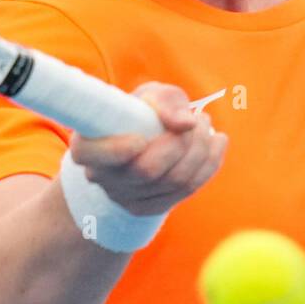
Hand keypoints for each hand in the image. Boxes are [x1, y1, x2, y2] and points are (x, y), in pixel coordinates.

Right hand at [68, 82, 228, 215]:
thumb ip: (164, 101)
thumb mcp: (148, 96)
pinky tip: (217, 142)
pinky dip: (210, 164)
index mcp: (87, 147)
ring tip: (205, 124)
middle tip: (197, 118)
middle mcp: (101, 177)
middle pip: (147, 171)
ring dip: (201, 149)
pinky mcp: (151, 207)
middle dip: (181, 143)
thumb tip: (186, 123)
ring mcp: (126, 198)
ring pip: (174, 181)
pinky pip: (188, 190)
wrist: (143, 138)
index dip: (117, 149)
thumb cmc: (140, 112)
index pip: (92, 156)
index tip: (140, 138)